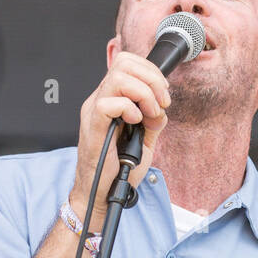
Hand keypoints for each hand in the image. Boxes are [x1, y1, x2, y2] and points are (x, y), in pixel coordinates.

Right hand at [70, 50, 170, 228]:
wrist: (101, 194)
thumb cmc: (118, 170)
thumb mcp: (144, 143)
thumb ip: (153, 123)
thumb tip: (162, 110)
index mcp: (111, 98)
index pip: (129, 63)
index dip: (151, 72)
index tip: (164, 95)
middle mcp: (101, 99)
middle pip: (124, 63)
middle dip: (152, 79)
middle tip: (161, 103)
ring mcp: (94, 111)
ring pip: (118, 76)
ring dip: (143, 93)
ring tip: (150, 113)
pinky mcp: (93, 126)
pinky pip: (108, 102)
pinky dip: (128, 109)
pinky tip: (135, 123)